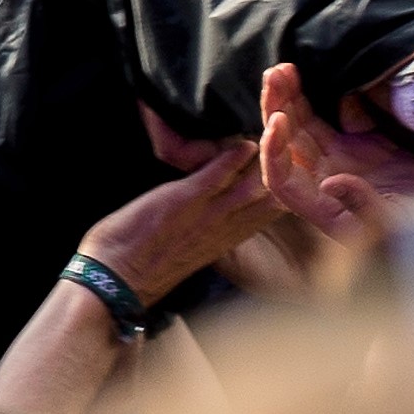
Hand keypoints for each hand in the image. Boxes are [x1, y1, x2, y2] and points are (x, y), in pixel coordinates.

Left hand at [85, 122, 281, 302]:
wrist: (115, 278)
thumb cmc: (142, 264)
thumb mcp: (186, 249)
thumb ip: (207, 230)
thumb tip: (215, 207)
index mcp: (224, 240)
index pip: (267, 214)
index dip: (285, 192)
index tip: (298, 172)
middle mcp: (223, 229)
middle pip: (269, 201)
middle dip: (285, 173)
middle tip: (299, 145)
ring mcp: (205, 215)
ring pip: (250, 187)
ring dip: (264, 160)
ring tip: (276, 135)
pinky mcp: (183, 202)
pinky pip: (216, 176)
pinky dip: (231, 158)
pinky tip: (244, 142)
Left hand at [259, 62, 413, 237]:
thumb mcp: (395, 225)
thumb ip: (362, 205)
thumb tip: (329, 183)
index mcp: (321, 207)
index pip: (282, 180)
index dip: (273, 152)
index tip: (278, 121)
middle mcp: (323, 181)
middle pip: (287, 144)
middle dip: (277, 109)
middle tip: (275, 74)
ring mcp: (340, 160)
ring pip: (304, 126)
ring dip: (291, 98)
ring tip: (283, 69)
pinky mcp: (361, 144)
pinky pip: (335, 117)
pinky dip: (326, 97)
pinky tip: (315, 75)